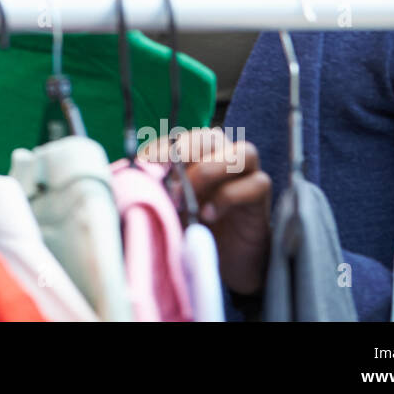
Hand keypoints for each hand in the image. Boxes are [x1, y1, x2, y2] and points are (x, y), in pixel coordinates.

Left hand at [140, 128, 271, 295]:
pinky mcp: (261, 195)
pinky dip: (230, 196)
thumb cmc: (192, 224)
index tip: (145, 167)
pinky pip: (257, 183)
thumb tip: (131, 176)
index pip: (180, 137)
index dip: (163, 149)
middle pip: (211, 136)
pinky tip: (210, 214)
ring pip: (244, 152)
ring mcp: (247, 173)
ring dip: (213, 172)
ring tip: (192, 201)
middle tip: (169, 187)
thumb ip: (155, 188)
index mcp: (196, 152)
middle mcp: (223, 155)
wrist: (223, 257)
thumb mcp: (167, 206)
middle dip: (187, 156)